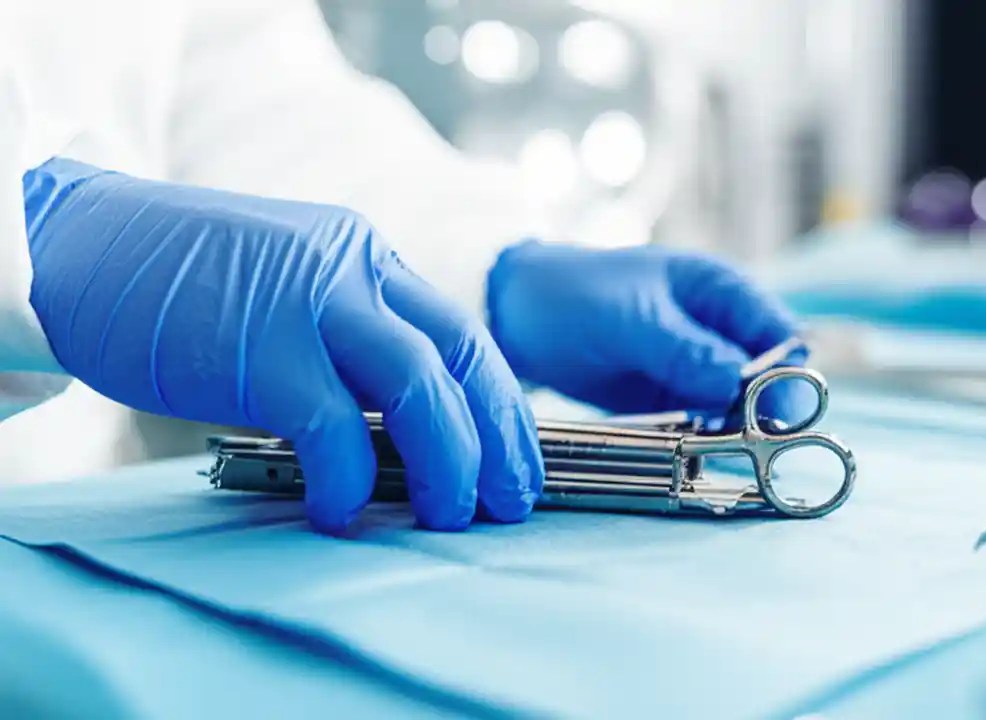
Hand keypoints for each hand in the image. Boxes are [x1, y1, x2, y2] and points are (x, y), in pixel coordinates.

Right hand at [24, 158, 541, 533]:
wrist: (78, 247)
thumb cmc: (181, 285)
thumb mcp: (287, 288)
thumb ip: (347, 336)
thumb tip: (402, 422)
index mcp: (365, 258)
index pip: (461, 333)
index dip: (501, 403)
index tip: (517, 458)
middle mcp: (352, 271)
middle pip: (460, 356)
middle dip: (499, 437)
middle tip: (511, 502)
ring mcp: (307, 304)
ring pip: (418, 387)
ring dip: (449, 459)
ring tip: (449, 515)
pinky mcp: (258, 348)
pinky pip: (333, 427)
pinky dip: (349, 478)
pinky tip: (341, 511)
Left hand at [486, 240, 806, 419]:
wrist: (513, 316)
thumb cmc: (574, 296)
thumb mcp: (631, 319)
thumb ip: (684, 350)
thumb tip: (738, 384)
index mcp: (720, 292)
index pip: (780, 334)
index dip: (789, 373)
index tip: (778, 411)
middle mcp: (717, 330)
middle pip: (768, 377)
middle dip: (767, 409)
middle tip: (754, 440)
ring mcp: (694, 367)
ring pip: (739, 405)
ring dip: (737, 430)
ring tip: (724, 450)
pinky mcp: (669, 399)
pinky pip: (702, 423)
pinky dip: (705, 439)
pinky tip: (697, 453)